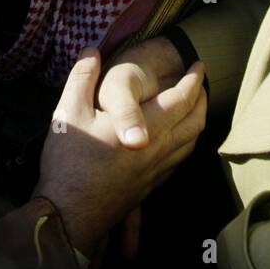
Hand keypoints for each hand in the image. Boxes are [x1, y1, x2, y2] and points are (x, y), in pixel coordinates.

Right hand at [35, 48, 205, 255]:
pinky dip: (184, 146)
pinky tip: (173, 144)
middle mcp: (159, 151)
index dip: (193, 80)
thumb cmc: (70, 163)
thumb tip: (92, 52)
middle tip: (199, 84)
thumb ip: (83, 78)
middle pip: (194, 123)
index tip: (199, 65)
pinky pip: (177, 162)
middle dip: (201, 100)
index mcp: (147, 128)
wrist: (68, 216)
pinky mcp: (148, 189)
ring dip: (196, 123)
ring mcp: (156, 173)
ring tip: (192, 110)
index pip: (182, 99)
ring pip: (189, 145)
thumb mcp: (69, 112)